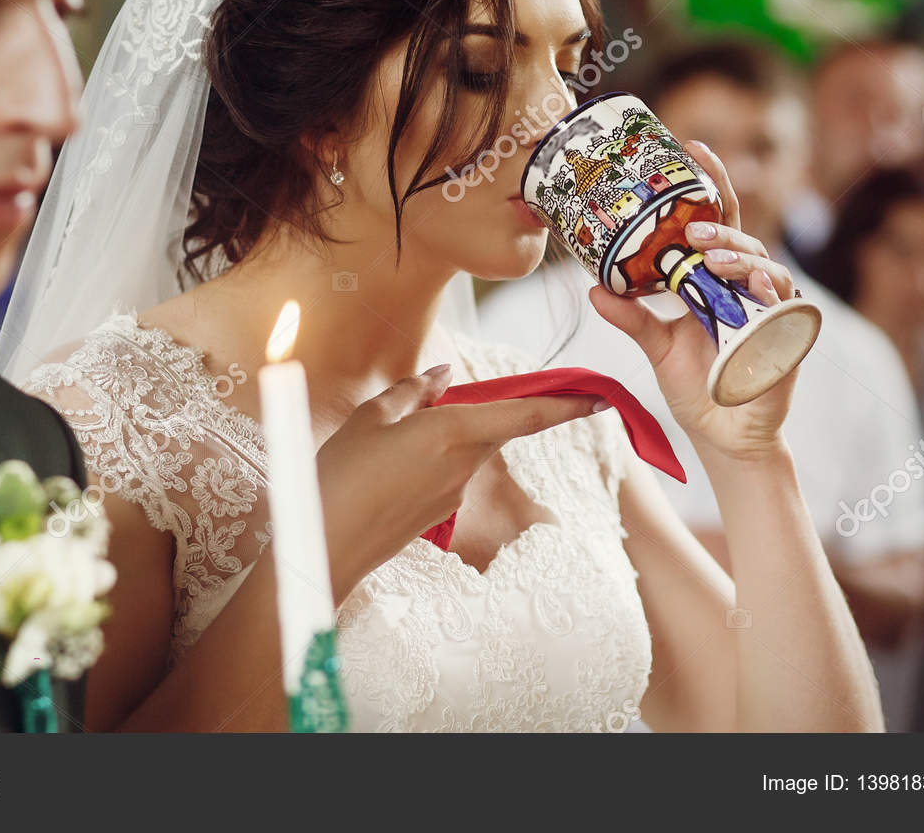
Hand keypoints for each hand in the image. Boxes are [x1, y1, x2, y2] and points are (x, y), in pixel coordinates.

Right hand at [315, 366, 602, 595]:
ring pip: (469, 447)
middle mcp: (464, 463)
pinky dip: (436, 455)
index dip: (566, 405)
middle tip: (476, 393)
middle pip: (499, 428)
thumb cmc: (342, 475)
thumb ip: (412, 391)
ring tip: (395, 431)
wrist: (325, 547)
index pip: (526, 415)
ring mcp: (454, 492)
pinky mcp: (439, 511)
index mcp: (453, 431)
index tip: (598, 395)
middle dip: (504, 408)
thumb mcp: (371, 417)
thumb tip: (443, 375)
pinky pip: (450, 469)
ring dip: (454, 431)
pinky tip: (394, 457)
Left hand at [589, 140, 800, 460]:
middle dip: (720, 228)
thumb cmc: (697, 386)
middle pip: (741, 239)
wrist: (724, 435)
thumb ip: (631, 317)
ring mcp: (770, 310)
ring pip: (766, 266)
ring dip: (740, 258)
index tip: (692, 147)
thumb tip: (593, 288)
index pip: (716, 222)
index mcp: (715, 279)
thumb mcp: (656, 347)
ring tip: (712, 260)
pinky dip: (771, 294)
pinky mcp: (788, 338)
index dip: (709, 184)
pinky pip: (786, 307)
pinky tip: (756, 286)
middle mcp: (746, 287)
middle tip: (692, 229)